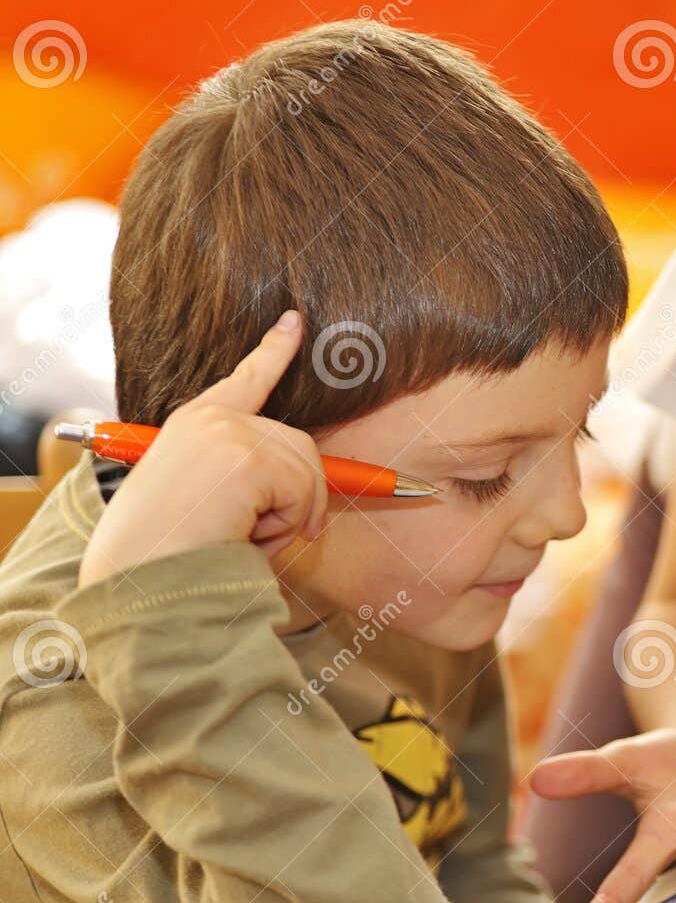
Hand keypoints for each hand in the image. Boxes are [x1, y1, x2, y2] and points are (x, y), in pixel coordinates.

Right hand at [79, 311, 328, 587]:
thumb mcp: (204, 498)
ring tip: (240, 536)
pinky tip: (243, 535)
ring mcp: (228, 432)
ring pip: (308, 471)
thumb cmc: (167, 555)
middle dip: (299, 497)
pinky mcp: (246, 456)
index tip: (294, 322)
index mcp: (193, 424)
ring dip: (289, 518)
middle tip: (258, 534)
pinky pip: (304, 492)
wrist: (138, 581)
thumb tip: (311, 481)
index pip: (246, 379)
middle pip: (301, 445)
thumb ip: (244, 473)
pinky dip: (286, 527)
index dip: (275, 350)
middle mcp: (209, 418)